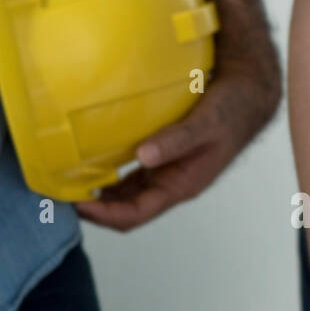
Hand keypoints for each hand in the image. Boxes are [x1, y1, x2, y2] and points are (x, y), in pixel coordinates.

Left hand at [77, 67, 279, 230]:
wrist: (249, 95)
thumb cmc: (231, 110)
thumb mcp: (205, 123)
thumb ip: (176, 140)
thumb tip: (144, 156)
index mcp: (181, 186)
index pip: (135, 214)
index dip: (104, 215)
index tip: (77, 204)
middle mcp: (170, 185)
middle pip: (125, 211)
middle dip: (94, 210)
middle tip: (61, 197)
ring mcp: (165, 174)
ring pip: (125, 195)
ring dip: (98, 196)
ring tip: (67, 186)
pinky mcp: (161, 159)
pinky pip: (129, 176)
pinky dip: (108, 176)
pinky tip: (89, 165)